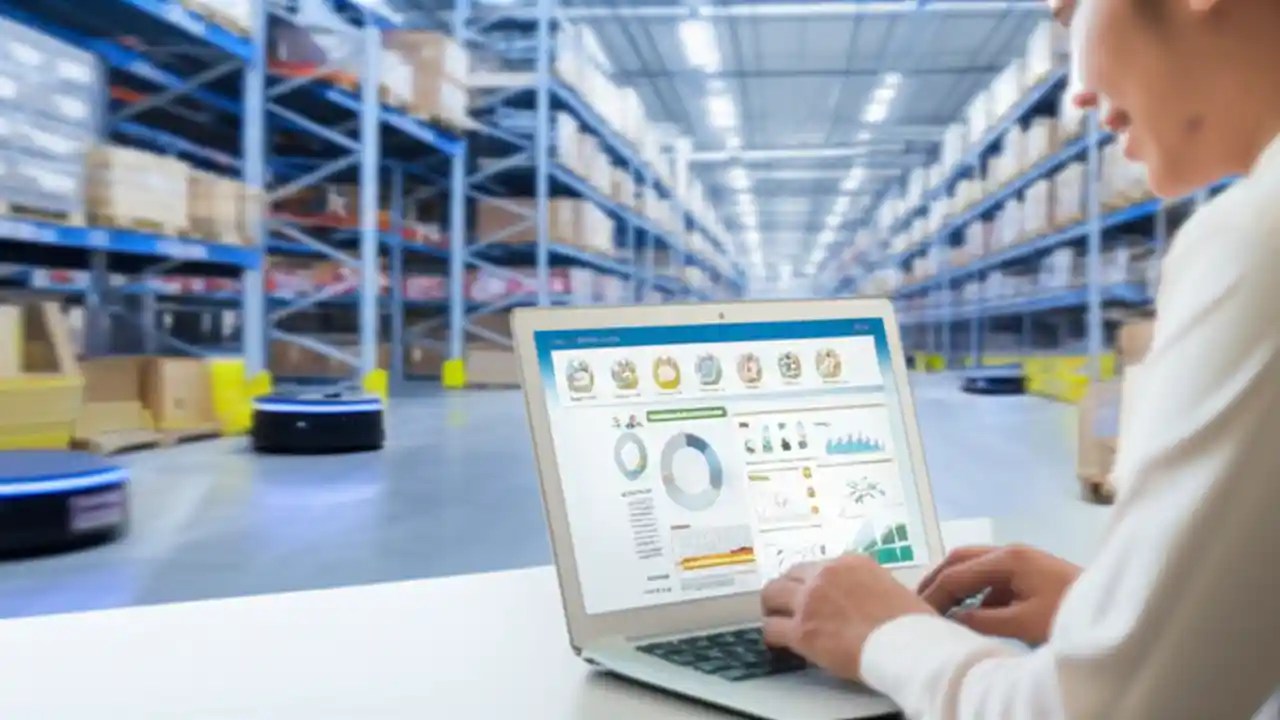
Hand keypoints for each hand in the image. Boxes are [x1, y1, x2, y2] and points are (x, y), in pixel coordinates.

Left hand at [761, 555, 935, 681]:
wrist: (910, 646)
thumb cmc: (913, 624)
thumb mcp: (892, 588)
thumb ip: (869, 587)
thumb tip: (864, 601)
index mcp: (851, 562)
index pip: (819, 566)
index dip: (812, 581)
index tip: (812, 593)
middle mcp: (826, 575)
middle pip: (790, 574)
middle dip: (787, 589)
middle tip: (786, 603)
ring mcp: (810, 601)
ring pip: (772, 594)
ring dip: (773, 606)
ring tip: (774, 617)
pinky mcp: (801, 630)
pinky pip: (772, 628)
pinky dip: (772, 635)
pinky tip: (777, 642)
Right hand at [917, 545, 1081, 645]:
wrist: (1116, 610)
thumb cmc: (1069, 614)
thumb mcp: (1023, 623)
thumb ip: (983, 620)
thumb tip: (953, 618)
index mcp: (1008, 559)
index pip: (957, 573)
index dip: (935, 593)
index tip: (919, 612)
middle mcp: (1011, 552)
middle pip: (962, 558)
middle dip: (939, 579)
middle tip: (920, 601)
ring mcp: (1022, 561)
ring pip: (976, 567)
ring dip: (957, 585)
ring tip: (941, 608)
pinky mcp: (1031, 573)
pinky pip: (993, 579)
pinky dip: (976, 593)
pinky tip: (973, 614)